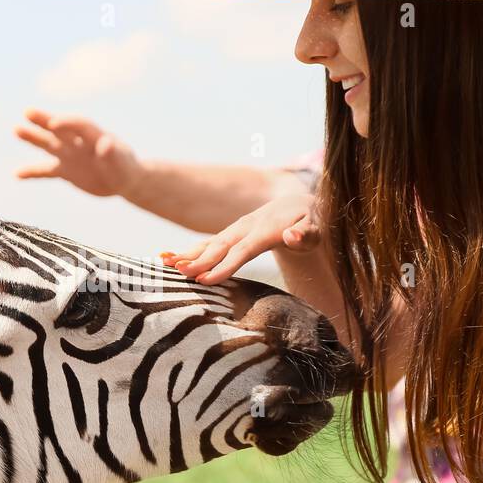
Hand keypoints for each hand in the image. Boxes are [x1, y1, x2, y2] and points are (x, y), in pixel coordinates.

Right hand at [13, 108, 143, 197]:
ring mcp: (71, 155)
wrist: (126, 181)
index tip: (53, 123)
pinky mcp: (66, 170)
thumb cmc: (127, 169)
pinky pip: (46, 171)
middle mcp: (79, 143)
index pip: (80, 125)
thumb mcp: (122, 162)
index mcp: (95, 136)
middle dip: (44, 121)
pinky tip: (16, 174)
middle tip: (28, 112)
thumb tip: (106, 143)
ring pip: (49, 144)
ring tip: (17, 129)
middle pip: (60, 129)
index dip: (67, 122)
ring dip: (33, 138)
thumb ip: (113, 153)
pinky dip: (32, 172)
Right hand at [161, 193, 319, 284]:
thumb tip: (291, 236)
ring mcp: (236, 229)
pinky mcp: (231, 233)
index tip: (205, 279)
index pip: (243, 250)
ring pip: (210, 243)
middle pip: (220, 246)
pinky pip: (208, 243)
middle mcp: (246, 227)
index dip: (224, 266)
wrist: (300, 202)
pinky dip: (189, 250)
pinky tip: (167, 257)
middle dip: (198, 260)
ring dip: (187, 254)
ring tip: (164, 262)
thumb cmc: (312, 221)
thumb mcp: (318, 228)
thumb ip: (307, 233)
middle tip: (178, 272)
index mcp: (266, 230)